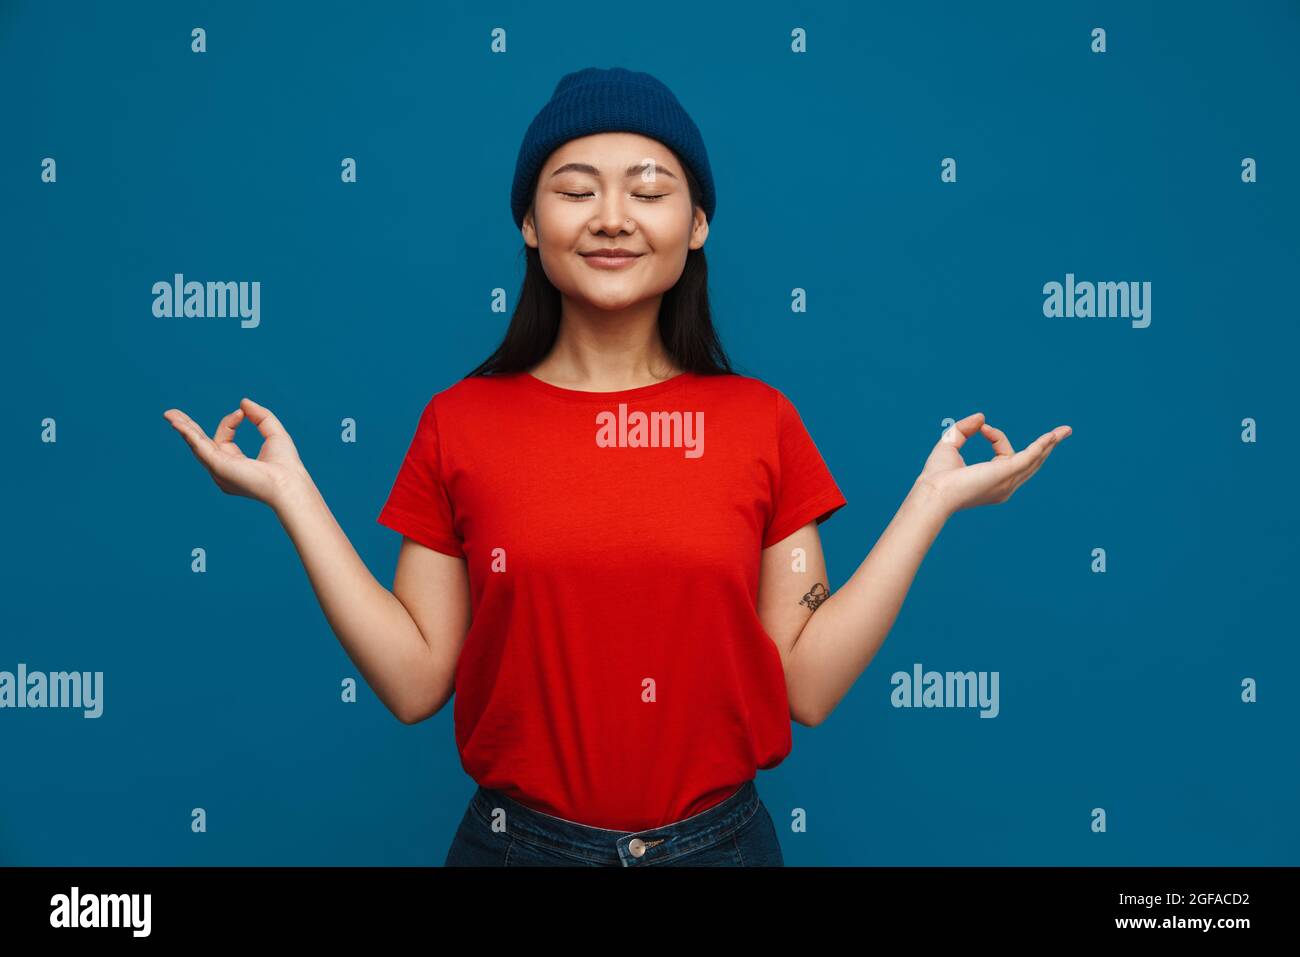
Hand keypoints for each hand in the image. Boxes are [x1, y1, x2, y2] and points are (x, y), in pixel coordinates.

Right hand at [162, 397, 310, 508]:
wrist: (289, 482)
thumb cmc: (286, 464)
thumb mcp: (273, 432)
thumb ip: (259, 416)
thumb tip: (243, 402)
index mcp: (236, 464)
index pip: (223, 437)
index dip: (230, 421)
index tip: (241, 412)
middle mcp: (224, 469)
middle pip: (201, 444)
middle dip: (187, 428)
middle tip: (171, 414)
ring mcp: (219, 470)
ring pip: (197, 445)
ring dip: (183, 429)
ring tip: (169, 415)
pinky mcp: (218, 467)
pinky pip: (199, 448)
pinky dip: (189, 435)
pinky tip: (178, 424)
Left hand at [915, 413, 1070, 515]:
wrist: (932, 492)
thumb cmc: (936, 476)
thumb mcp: (950, 444)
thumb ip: (964, 429)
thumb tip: (982, 418)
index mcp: (993, 481)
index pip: (1005, 453)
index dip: (996, 436)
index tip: (981, 428)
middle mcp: (1005, 485)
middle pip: (1029, 461)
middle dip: (1045, 446)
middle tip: (1062, 433)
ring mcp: (1008, 481)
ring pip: (1034, 459)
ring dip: (1049, 443)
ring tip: (1064, 431)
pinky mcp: (1007, 472)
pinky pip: (1030, 456)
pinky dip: (1042, 445)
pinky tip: (1052, 436)